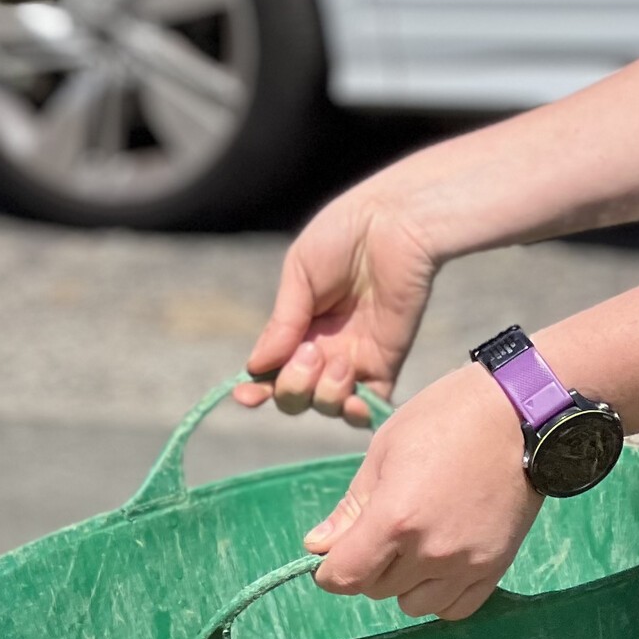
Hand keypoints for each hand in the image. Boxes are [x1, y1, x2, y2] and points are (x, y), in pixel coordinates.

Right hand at [234, 187, 438, 425]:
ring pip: (327, 406)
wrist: (393, 224)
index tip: (245, 396)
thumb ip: (281, 324)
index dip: (256, 389)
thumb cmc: (343, 236)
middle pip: (294, 396)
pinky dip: (357, 414)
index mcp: (297, 325)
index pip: (271, 370)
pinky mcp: (386, 362)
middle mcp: (322, 348)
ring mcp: (354, 358)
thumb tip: (256, 368)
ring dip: (325, 395)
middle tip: (309, 351)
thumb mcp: (299, 273)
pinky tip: (354, 398)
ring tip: (339, 361)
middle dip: (292, 386)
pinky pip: (370, 407)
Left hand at [303, 364, 539, 618]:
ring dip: (403, 582)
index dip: (329, 570)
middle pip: (375, 589)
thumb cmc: (445, 418)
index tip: (333, 554)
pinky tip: (440, 561)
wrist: (518, 413)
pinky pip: (454, 609)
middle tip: (381, 529)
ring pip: (413, 604)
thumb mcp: (385, 450)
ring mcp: (466, 564)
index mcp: (395, 518)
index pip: (344, 577)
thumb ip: (352, 506)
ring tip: (414, 542)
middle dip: (367, 566)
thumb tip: (317, 546)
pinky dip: (439, 593)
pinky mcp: (495, 568)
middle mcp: (430, 551)